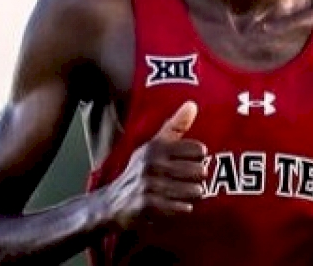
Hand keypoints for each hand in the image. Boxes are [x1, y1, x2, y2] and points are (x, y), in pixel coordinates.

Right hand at [104, 101, 206, 229]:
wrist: (112, 202)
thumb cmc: (140, 172)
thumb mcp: (154, 147)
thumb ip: (175, 127)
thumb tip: (192, 104)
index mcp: (155, 147)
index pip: (197, 150)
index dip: (199, 158)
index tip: (192, 161)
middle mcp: (151, 164)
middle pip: (199, 171)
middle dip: (198, 179)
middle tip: (189, 181)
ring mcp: (149, 185)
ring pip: (193, 191)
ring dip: (192, 195)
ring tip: (184, 193)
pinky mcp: (148, 206)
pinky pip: (182, 208)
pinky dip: (183, 208)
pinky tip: (177, 206)